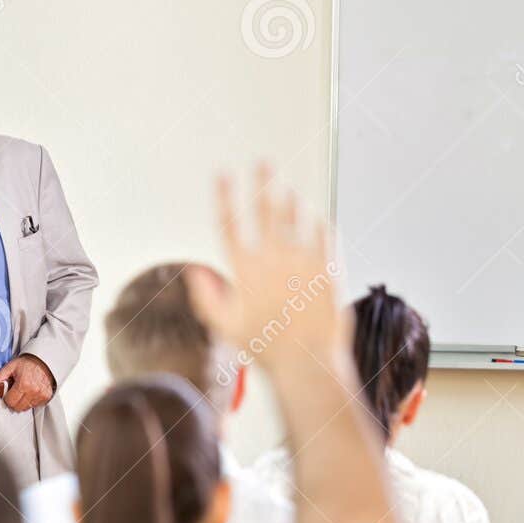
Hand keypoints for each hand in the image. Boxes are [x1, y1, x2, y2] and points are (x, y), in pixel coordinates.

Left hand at [0, 354, 53, 411]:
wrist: (43, 361)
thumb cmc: (26, 364)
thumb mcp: (10, 367)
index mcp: (24, 384)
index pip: (10, 402)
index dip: (6, 398)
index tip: (8, 393)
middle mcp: (34, 391)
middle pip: (18, 407)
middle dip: (14, 402)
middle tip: (14, 393)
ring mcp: (41, 395)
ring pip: (26, 408)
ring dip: (22, 402)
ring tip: (23, 391)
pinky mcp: (46, 397)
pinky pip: (35, 405)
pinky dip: (31, 401)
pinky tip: (30, 392)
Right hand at [185, 164, 344, 371]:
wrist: (306, 360)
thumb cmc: (263, 346)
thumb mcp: (224, 325)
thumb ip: (206, 296)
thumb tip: (195, 270)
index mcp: (246, 269)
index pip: (230, 223)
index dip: (224, 195)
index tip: (222, 174)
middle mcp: (274, 258)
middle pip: (267, 209)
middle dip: (263, 182)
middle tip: (264, 162)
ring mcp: (304, 260)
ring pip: (297, 217)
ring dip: (291, 199)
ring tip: (289, 189)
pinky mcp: (328, 266)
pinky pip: (324, 233)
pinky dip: (318, 222)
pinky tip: (315, 217)